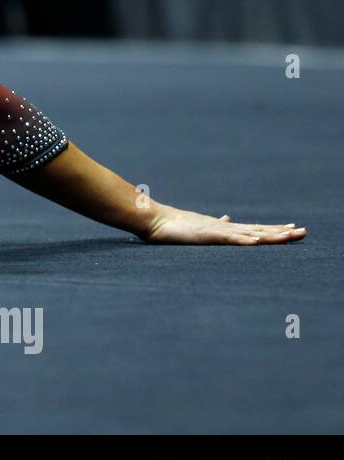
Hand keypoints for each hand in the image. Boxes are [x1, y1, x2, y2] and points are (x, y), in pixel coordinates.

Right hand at [139, 205, 306, 245]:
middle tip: (304, 232)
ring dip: (270, 235)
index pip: (255, 229)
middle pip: (259, 230)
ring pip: (250, 233)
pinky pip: (229, 238)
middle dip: (281, 232)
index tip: (293, 229)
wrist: (156, 219)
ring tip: (289, 236)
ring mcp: (217, 231)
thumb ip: (216, 225)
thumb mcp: (200, 227)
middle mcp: (225, 228)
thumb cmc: (174, 226)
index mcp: (224, 229)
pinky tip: (257, 241)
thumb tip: (227, 218)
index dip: (274, 229)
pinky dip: (244, 239)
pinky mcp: (207, 234)